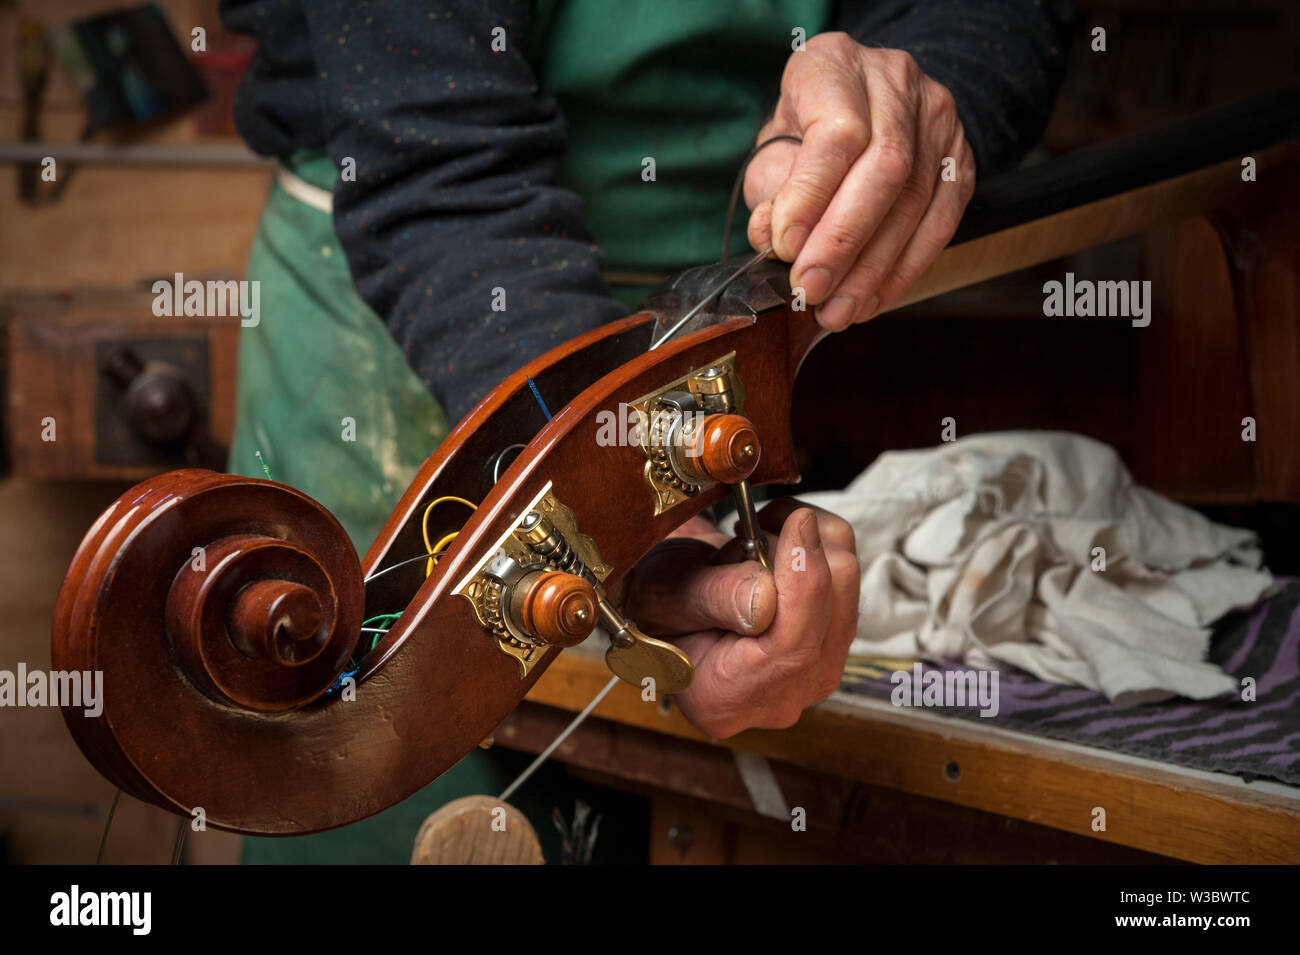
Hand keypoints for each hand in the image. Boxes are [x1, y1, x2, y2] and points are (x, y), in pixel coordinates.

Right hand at [621, 499, 859, 737]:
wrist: (667, 601)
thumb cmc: (655, 599)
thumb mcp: (662, 594)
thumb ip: (713, 598)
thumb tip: (767, 595)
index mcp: (726, 700)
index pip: (791, 651)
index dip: (802, 582)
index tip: (798, 523)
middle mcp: (781, 698)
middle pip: (833, 617)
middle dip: (800, 555)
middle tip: (747, 535)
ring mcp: (813, 673)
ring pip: (848, 589)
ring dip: (808, 547)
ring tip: (754, 543)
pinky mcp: (832, 641)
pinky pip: (849, 580)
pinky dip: (820, 546)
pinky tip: (779, 546)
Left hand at [745, 32, 975, 330]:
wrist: (862, 104)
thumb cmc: (805, 130)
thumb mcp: (772, 148)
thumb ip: (769, 192)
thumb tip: (772, 239)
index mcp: (836, 65)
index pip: (836, 131)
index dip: (810, 196)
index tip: (784, 246)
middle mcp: (894, 81)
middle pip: (884, 168)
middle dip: (842, 242)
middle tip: (811, 290)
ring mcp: (936, 118)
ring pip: (914, 201)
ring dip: (872, 269)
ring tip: (836, 309)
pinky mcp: (960, 159)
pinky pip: (939, 224)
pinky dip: (902, 271)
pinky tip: (870, 300)